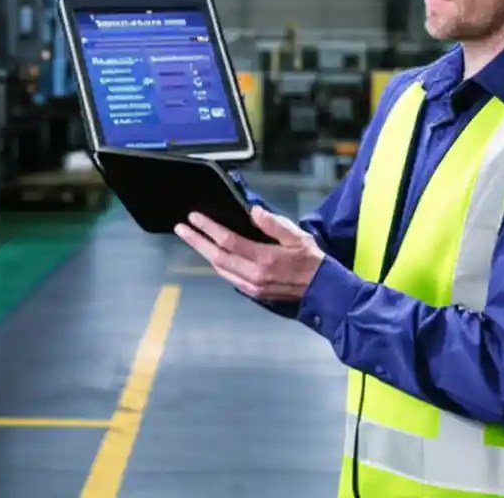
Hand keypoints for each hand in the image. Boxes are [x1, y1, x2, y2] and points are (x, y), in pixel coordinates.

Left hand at [174, 206, 324, 301]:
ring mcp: (252, 286)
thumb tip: (253, 211)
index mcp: (265, 259)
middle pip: (217, 257)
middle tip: (181, 228)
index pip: (229, 241)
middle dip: (197, 241)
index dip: (209, 228)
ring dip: (204, 253)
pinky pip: (229, 277)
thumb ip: (274, 223)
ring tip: (193, 239)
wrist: (322, 289)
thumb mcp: (296, 236)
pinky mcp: (253, 293)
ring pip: (220, 269)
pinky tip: (212, 255)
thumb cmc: (311, 260)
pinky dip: (217, 264)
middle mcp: (254, 275)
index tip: (194, 218)